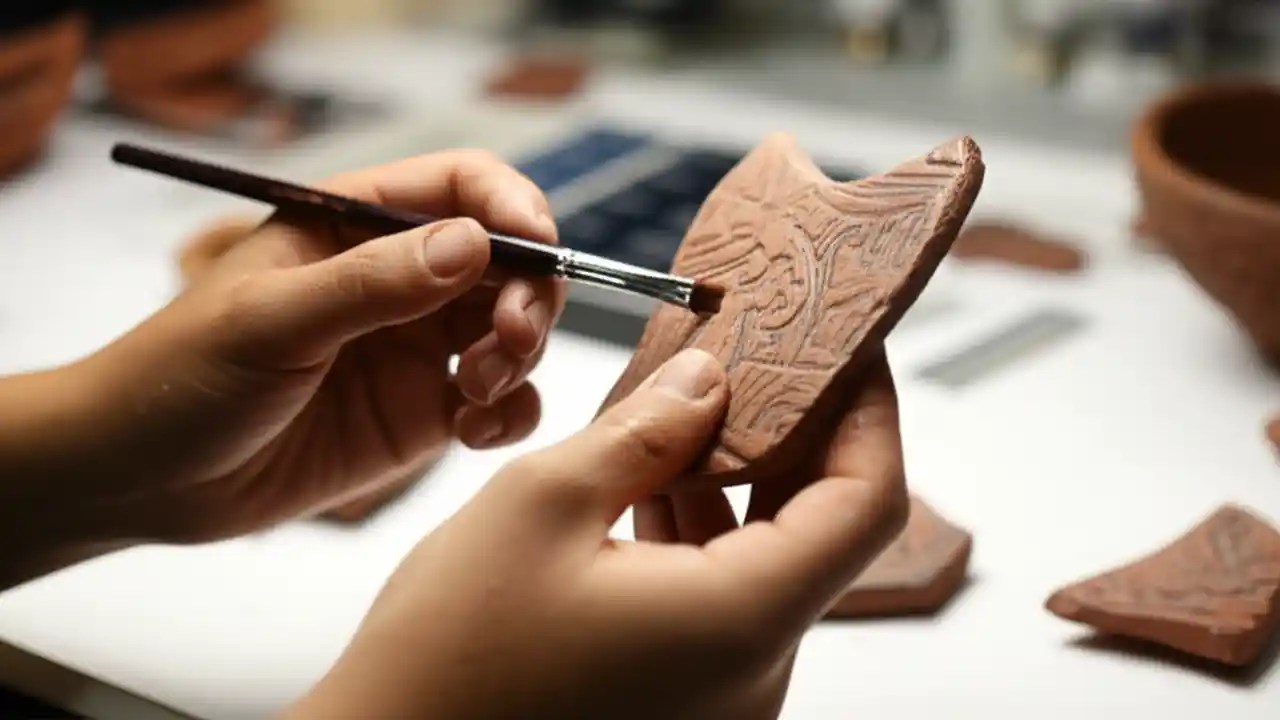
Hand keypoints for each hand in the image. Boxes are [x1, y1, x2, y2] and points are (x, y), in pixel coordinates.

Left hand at [35, 150, 564, 549]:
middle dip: (528, 294)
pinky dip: (510, 413)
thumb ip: (372, 283)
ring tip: (477, 390)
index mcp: (354, 225)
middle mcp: (398, 279)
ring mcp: (415, 348)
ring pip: (513, 331)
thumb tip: (474, 243)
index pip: (460, 186)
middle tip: (509, 341)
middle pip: (507, 261)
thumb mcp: (270, 320)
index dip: (512, 206)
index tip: (536, 247)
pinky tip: (474, 431)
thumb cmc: (180, 376)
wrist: (142, 479)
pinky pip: (501, 403)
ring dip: (520, 356)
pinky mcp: (423, 414)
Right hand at [290, 348, 906, 719]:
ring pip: (767, 559)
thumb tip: (708, 380)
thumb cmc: (446, 662)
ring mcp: (721, 695)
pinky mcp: (683, 699)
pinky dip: (703, 530)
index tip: (847, 348)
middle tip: (758, 353)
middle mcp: (751, 673)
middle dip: (795, 432)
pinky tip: (652, 478)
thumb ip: (644, 432)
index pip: (865, 502)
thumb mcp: (541, 504)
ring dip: (740, 478)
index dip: (869, 413)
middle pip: (821, 528)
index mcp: (739, 621)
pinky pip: (723, 598)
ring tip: (691, 404)